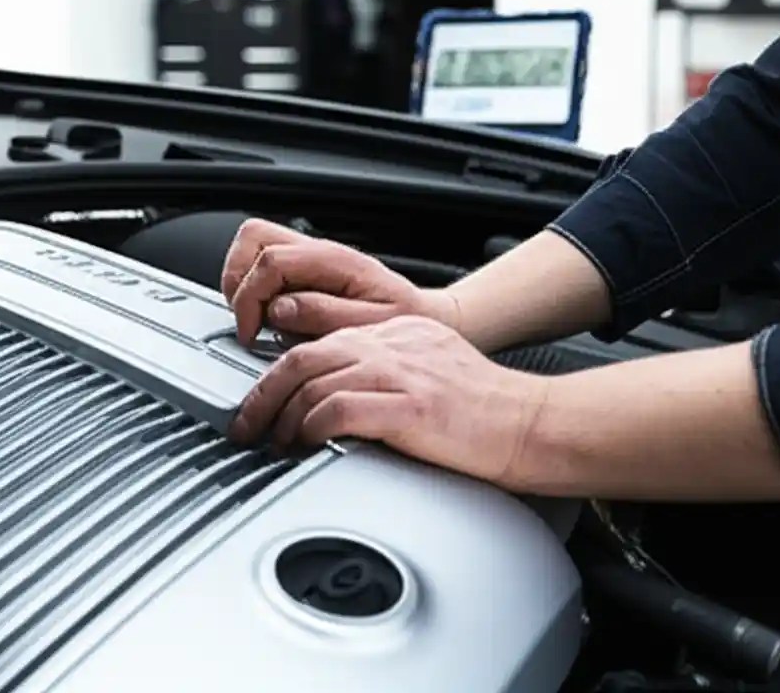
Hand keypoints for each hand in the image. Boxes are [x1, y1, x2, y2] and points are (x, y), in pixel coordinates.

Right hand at [221, 219, 458, 343]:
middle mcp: (317, 250)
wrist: (423, 317)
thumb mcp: (368, 325)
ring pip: (253, 244)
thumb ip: (323, 315)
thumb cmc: (402, 321)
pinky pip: (264, 262)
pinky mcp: (304, 269)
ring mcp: (308, 257)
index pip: (270, 260)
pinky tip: (269, 314)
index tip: (252, 331)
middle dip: (238, 279)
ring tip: (255, 316)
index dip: (251, 297)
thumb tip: (281, 309)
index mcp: (332, 260)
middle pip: (253, 236)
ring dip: (242, 280)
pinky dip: (254, 286)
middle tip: (248, 318)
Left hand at [228, 315, 548, 487]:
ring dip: (285, 418)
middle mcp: (393, 344)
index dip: (280, 374)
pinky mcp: (411, 405)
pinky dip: (314, 428)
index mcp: (396, 333)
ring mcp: (401, 372)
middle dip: (264, 394)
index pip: (320, 342)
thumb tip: (338, 405)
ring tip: (276, 445)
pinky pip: (340, 408)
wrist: (531, 424)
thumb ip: (386, 376)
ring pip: (314, 381)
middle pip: (304, 356)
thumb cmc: (485, 412)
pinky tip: (308, 446)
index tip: (264, 402)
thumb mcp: (429, 374)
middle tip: (248, 426)